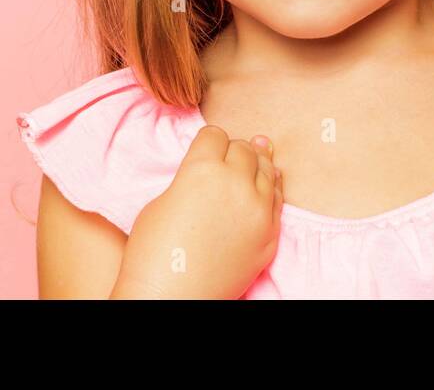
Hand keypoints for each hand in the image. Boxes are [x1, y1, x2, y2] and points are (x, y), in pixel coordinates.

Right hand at [113, 127, 282, 298]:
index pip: (215, 135)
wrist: (171, 298)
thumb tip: (212, 167)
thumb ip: (192, 175)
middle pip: (243, 148)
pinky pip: (278, 198)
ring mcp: (258, 210)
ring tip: (252, 161)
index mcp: (203, 168)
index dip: (207, 143)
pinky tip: (264, 186)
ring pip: (267, 168)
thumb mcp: (163, 198)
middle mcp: (236, 183)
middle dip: (231, 152)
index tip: (205, 150)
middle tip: (223, 161)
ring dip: (255, 165)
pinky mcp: (270, 234)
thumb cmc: (154, 251)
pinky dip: (270, 190)